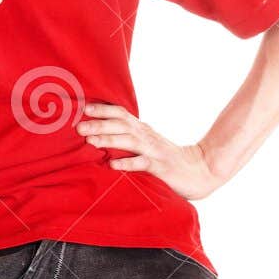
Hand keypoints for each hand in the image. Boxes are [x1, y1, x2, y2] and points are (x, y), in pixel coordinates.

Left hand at [77, 102, 224, 199]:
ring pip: (129, 141)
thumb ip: (126, 137)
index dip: (103, 109)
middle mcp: (146, 137)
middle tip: (78, 126)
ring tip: (90, 141)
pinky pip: (142, 164)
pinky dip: (127, 163)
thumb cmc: (166, 158)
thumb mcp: (146, 144)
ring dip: (108, 140)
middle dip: (99, 124)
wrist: (200, 170)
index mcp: (141, 130)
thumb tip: (96, 134)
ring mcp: (154, 151)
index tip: (84, 108)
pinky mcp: (161, 167)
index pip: (121, 114)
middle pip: (121, 125)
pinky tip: (113, 164)